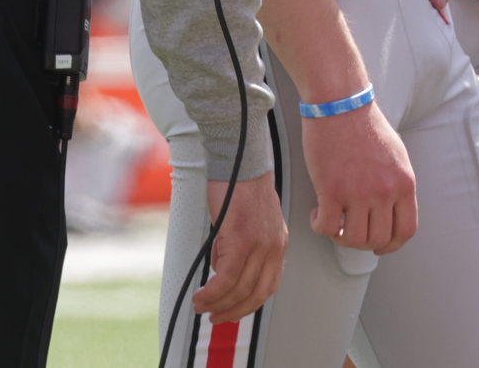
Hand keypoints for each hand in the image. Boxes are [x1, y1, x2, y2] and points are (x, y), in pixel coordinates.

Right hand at [192, 172, 286, 322]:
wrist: (238, 160)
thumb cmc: (240, 185)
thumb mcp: (249, 222)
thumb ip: (242, 248)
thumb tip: (222, 271)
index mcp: (279, 243)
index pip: (268, 284)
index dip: (249, 304)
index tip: (232, 311)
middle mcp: (274, 246)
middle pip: (256, 293)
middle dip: (234, 312)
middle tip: (215, 317)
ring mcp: (260, 244)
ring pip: (239, 288)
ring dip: (217, 303)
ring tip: (200, 306)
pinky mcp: (242, 239)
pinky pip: (227, 277)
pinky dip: (212, 291)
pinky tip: (201, 295)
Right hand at [302, 103, 416, 253]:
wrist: (339, 102)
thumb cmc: (363, 123)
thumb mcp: (396, 155)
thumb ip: (396, 185)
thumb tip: (391, 210)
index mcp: (404, 183)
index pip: (406, 230)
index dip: (392, 244)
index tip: (381, 245)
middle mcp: (384, 191)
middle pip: (378, 239)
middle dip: (363, 242)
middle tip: (350, 231)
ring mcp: (358, 192)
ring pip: (352, 239)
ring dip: (340, 237)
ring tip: (333, 221)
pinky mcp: (331, 189)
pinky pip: (326, 227)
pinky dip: (320, 226)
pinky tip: (317, 213)